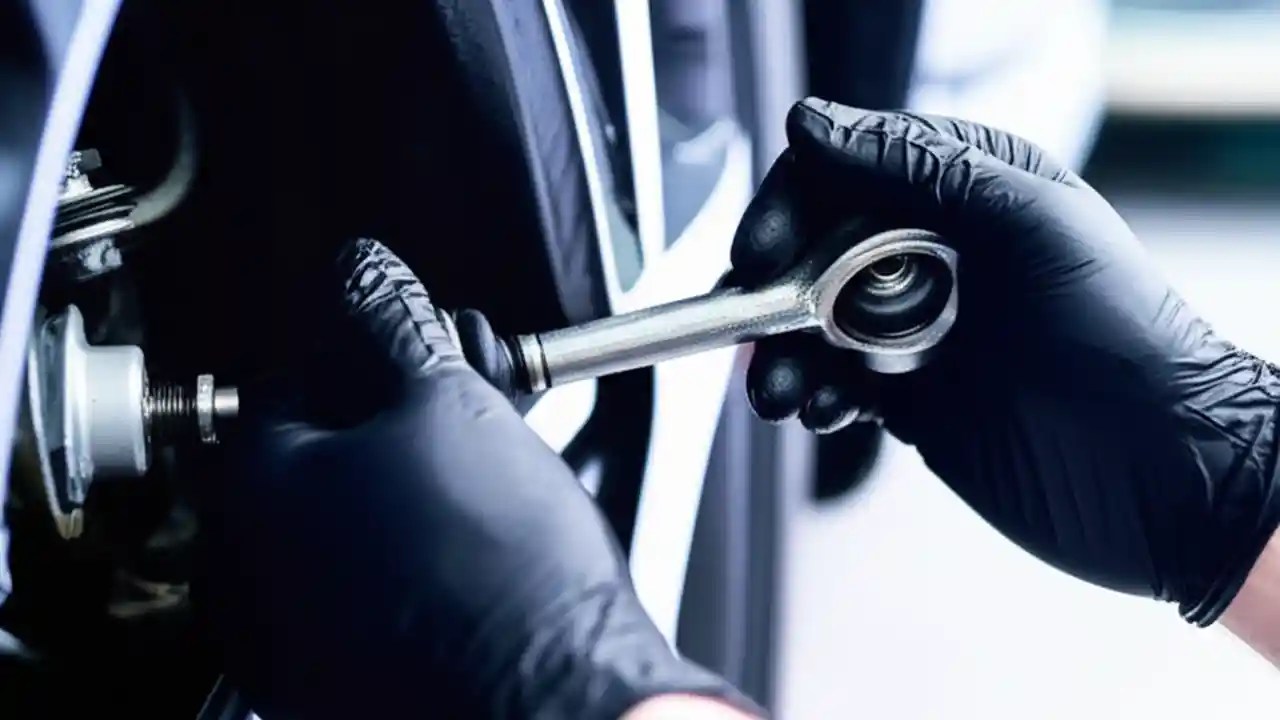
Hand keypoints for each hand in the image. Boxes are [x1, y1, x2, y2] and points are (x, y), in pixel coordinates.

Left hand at [195, 239, 751, 717]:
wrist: (562, 701)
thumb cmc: (505, 574)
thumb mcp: (451, 406)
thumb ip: (394, 323)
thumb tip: (364, 273)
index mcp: (256, 493)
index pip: (292, 379)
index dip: (372, 353)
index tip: (423, 356)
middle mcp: (251, 573)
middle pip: (315, 454)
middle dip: (396, 416)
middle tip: (466, 405)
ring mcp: (293, 638)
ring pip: (342, 523)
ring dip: (406, 480)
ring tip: (486, 467)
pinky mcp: (341, 682)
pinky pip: (360, 589)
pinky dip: (406, 552)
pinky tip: (472, 540)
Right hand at [735, 98, 1279, 625]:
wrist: (1163, 475)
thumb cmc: (1121, 339)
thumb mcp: (1030, 226)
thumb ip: (921, 168)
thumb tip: (814, 122)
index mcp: (968, 193)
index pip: (847, 170)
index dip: (791, 202)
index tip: (759, 248)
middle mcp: (936, 255)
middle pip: (812, 248)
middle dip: (771, 287)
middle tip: (750, 324)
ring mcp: (917, 329)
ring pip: (811, 322)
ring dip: (778, 351)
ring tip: (776, 392)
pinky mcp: (908, 397)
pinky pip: (832, 381)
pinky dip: (811, 393)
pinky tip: (822, 410)